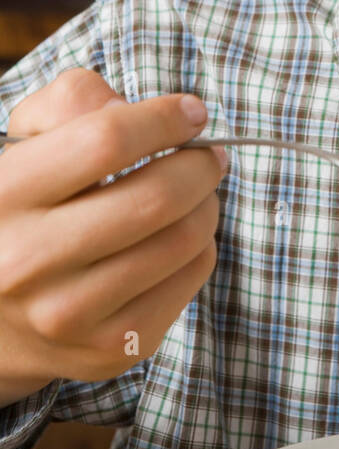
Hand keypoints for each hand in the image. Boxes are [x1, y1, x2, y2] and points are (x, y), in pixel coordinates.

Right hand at [0, 68, 225, 393]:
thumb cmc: (23, 205)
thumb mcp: (27, 138)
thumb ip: (76, 99)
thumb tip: (136, 109)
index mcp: (4, 194)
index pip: (106, 140)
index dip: (165, 119)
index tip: (193, 112)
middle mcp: (28, 261)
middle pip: (156, 196)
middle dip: (200, 164)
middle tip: (208, 154)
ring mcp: (68, 314)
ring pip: (183, 240)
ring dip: (207, 203)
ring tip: (197, 191)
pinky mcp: (107, 349)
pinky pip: (190, 280)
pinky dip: (200, 247)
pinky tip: (175, 236)